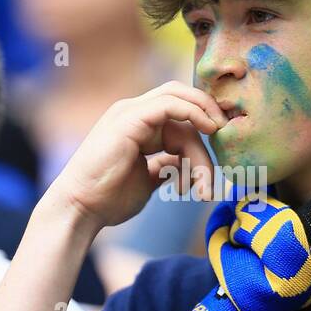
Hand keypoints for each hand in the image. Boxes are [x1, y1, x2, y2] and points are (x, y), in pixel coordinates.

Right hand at [45, 81, 225, 230]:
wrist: (80, 209)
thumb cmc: (109, 198)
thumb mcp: (149, 178)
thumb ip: (169, 164)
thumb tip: (187, 163)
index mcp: (137, 124)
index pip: (180, 115)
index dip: (202, 136)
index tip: (213, 171)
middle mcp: (133, 112)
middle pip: (183, 100)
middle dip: (210, 115)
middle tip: (229, 141)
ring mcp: (129, 112)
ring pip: (180, 101)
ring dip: (205, 124)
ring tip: (211, 167)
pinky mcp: (129, 118)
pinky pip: (170, 105)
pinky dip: (193, 114)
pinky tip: (207, 134)